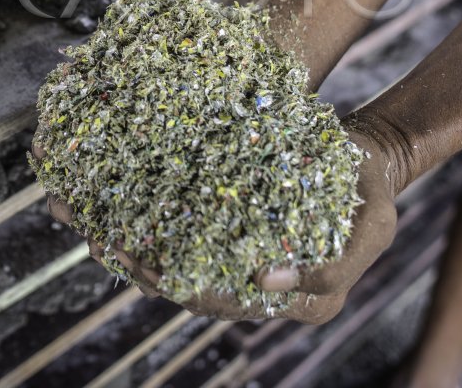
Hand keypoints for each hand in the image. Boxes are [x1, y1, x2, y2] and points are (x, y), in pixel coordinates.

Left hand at [31, 123, 400, 323]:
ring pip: (177, 264)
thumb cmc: (370, 191)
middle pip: (191, 287)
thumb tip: (267, 282)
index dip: (186, 286)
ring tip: (89, 221)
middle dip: (142, 265)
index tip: (149, 264)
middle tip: (100, 237)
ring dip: (131, 245)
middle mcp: (263, 290)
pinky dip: (144, 222)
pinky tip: (108, 205)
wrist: (367, 158)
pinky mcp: (227, 233)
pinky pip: (180, 236)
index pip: (229, 304)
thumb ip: (331, 264)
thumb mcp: (373, 226)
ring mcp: (241, 262)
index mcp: (298, 300)